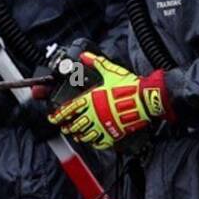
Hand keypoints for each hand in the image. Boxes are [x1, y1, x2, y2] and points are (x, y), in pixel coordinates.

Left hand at [48, 52, 173, 148]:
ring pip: (86, 135)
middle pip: (76, 124)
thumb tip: (84, 55)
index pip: (70, 108)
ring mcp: (104, 125)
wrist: (145, 98)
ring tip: (76, 135)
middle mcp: (95, 113)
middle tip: (64, 128)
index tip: (53, 117)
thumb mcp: (110, 70)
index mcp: (92, 99)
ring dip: (79, 135)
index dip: (59, 114)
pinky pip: (101, 142)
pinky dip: (95, 143)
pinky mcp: (114, 133)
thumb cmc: (129, 85)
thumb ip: (96, 63)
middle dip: (67, 127)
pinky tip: (93, 142)